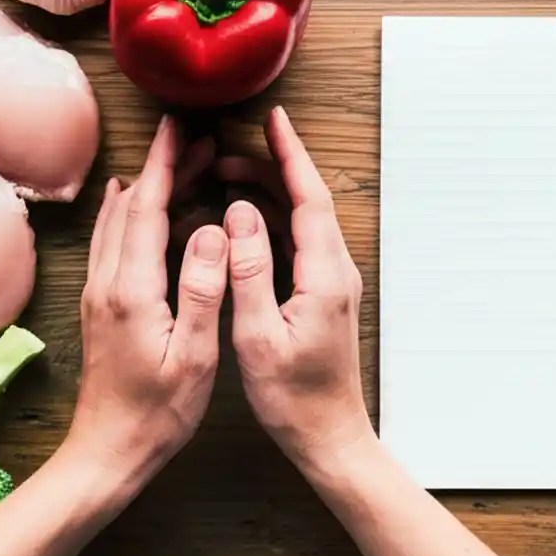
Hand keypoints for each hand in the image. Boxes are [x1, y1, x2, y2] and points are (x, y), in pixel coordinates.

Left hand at [72, 116, 230, 475]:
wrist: (107, 451)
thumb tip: (212, 229)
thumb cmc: (157, 412)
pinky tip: (133, 207)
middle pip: (131, 207)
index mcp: (132, 291)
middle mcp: (107, 284)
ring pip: (119, 223)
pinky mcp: (99, 308)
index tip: (178, 126)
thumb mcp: (195, 355)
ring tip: (182, 166)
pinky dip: (128, 214)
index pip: (146, 208)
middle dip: (163, 168)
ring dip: (147, 188)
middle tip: (197, 141)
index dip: (164, 163)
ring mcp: (99, 295)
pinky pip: (112, 244)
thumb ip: (203, 289)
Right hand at [223, 107, 371, 464]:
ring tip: (221, 178)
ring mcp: (331, 283)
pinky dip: (267, 222)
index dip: (290, 154)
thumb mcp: (259, 336)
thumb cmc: (294, 398)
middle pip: (304, 201)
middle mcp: (335, 271)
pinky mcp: (322, 295)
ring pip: (299, 220)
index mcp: (324, 275)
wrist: (330, 437)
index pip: (308, 198)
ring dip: (264, 194)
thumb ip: (250, 271)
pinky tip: (239, 224)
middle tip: (220, 153)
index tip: (273, 118)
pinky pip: (296, 243)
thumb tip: (238, 214)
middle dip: (266, 168)